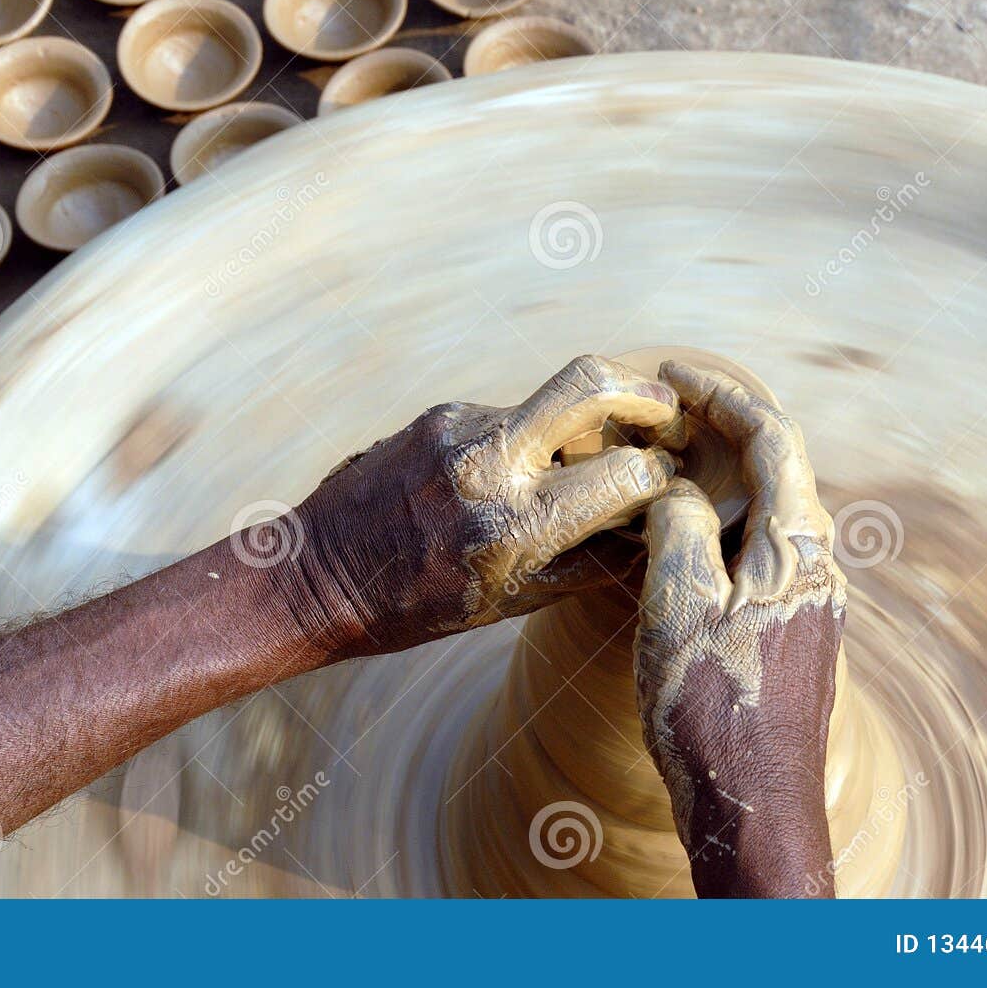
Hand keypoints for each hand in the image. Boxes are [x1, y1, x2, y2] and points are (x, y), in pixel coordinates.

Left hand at [288, 355, 678, 656]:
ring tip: (585, 462)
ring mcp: (457, 429)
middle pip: (591, 381)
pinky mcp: (438, 416)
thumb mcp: (509, 602)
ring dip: (581, 424)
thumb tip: (654, 536)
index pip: (626, 476)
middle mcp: (486, 465)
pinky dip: (528, 439)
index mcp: (513, 527)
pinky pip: (507, 416)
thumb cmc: (415, 607)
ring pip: (549, 400)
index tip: (670, 485)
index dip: (662, 479)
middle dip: (647, 394)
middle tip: (668, 416)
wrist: (316, 575)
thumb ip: (587, 565)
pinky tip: (515, 474)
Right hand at [633, 362, 844, 897]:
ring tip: (661, 468)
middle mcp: (816, 566)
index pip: (773, 438)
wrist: (755, 810)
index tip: (677, 374)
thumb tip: (677, 491)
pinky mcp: (793, 633)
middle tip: (664, 413)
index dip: (726, 395)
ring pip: (765, 515)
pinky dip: (718, 527)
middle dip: (723, 431)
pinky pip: (757, 555)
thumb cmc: (714, 711)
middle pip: (777, 471)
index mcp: (795, 548)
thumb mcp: (677, 605)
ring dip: (718, 481)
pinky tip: (677, 542)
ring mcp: (809, 602)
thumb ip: (677, 528)